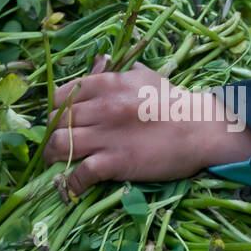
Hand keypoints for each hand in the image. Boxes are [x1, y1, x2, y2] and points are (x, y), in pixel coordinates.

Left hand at [42, 54, 250, 195]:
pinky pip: (80, 173)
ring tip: (56, 166)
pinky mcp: (115, 161)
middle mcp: (101, 107)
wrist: (200, 129)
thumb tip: (102, 63)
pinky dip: (72, 182)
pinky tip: (73, 187)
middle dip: (51, 136)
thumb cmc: (175, 102)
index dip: (55, 111)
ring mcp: (106, 135)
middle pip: (57, 122)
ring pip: (59, 145)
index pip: (60, 96)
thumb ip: (120, 71)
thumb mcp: (146, 76)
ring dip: (53, 159)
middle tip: (55, 147)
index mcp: (106, 84)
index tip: (59, 122)